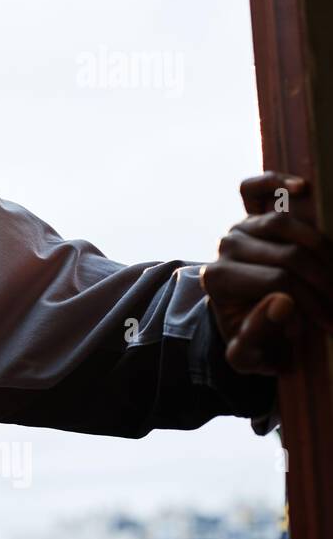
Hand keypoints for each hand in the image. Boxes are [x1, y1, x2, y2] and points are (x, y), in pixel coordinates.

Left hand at [201, 171, 332, 373]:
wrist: (248, 326)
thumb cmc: (252, 341)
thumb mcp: (248, 356)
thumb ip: (258, 334)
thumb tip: (283, 301)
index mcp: (217, 280)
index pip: (279, 283)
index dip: (313, 304)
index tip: (329, 324)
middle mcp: (226, 248)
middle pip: (289, 256)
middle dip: (325, 284)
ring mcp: (240, 228)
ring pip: (285, 224)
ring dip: (323, 248)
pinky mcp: (252, 213)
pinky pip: (253, 189)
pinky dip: (276, 182)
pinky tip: (303, 189)